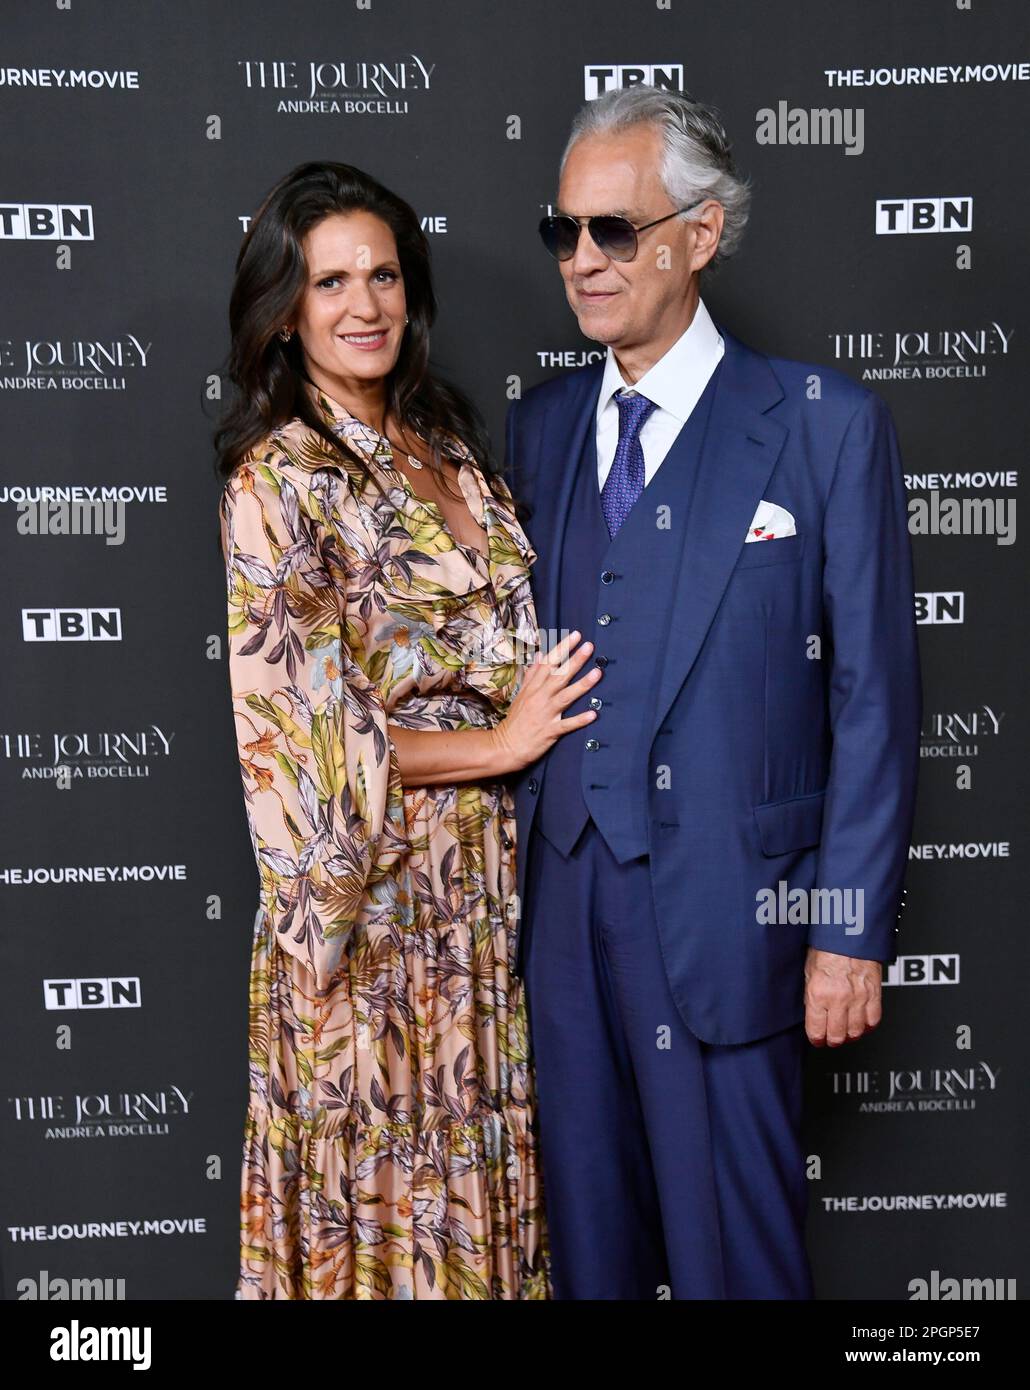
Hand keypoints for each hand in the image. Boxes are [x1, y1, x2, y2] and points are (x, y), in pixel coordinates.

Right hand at [490, 629, 602, 772]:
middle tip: (589, 646)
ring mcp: (545, 714)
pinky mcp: (550, 731)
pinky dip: (579, 720)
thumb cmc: (516, 720)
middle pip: (559, 675)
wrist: (505, 746)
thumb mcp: (521, 693)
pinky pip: (566, 725)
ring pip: (565, 696)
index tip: (576, 635)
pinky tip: (593, 714)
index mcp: (533, 688)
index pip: (548, 663)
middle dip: (575, 660)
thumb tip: (539, 654)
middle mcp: (540, 697)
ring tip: (597, 673)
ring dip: (582, 685)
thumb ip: (532, 674)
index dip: (562, 648)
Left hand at [804, 948, 882, 1045]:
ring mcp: (859, 998)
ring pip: (857, 1032)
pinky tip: (862, 1023)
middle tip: (830, 1038)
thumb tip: (812, 1012)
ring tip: (845, 1031)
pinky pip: (874, 1020)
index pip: (816, 1030)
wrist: (850, 933)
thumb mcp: (809, 971)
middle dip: (832, 1040)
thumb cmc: (828, 947)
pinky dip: (868, 1026)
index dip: (816, 1038)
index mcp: (818, 993)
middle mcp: (839, 998)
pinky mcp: (875, 994)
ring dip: (850, 1035)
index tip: (817, 1039)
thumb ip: (811, 995)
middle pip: (837, 1035)